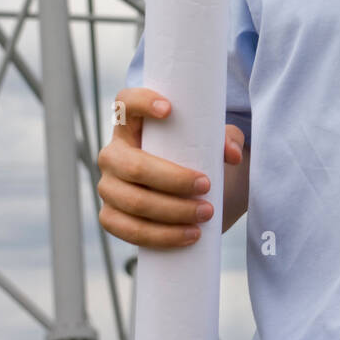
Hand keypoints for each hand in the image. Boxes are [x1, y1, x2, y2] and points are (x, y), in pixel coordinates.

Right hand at [97, 87, 244, 248]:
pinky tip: (188, 236)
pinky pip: (129, 230)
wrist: (188, 196)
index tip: (170, 109)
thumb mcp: (213, 142)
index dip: (141, 103)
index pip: (125, 103)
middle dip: (173, 179)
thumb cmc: (197, 157)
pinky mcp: (110, 217)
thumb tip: (231, 155)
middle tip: (207, 186)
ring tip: (206, 213)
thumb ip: (226, 140)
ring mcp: (108, 187)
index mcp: (131, 126)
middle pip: (134, 165)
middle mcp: (112, 154)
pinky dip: (161, 236)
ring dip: (172, 212)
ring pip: (134, 201)